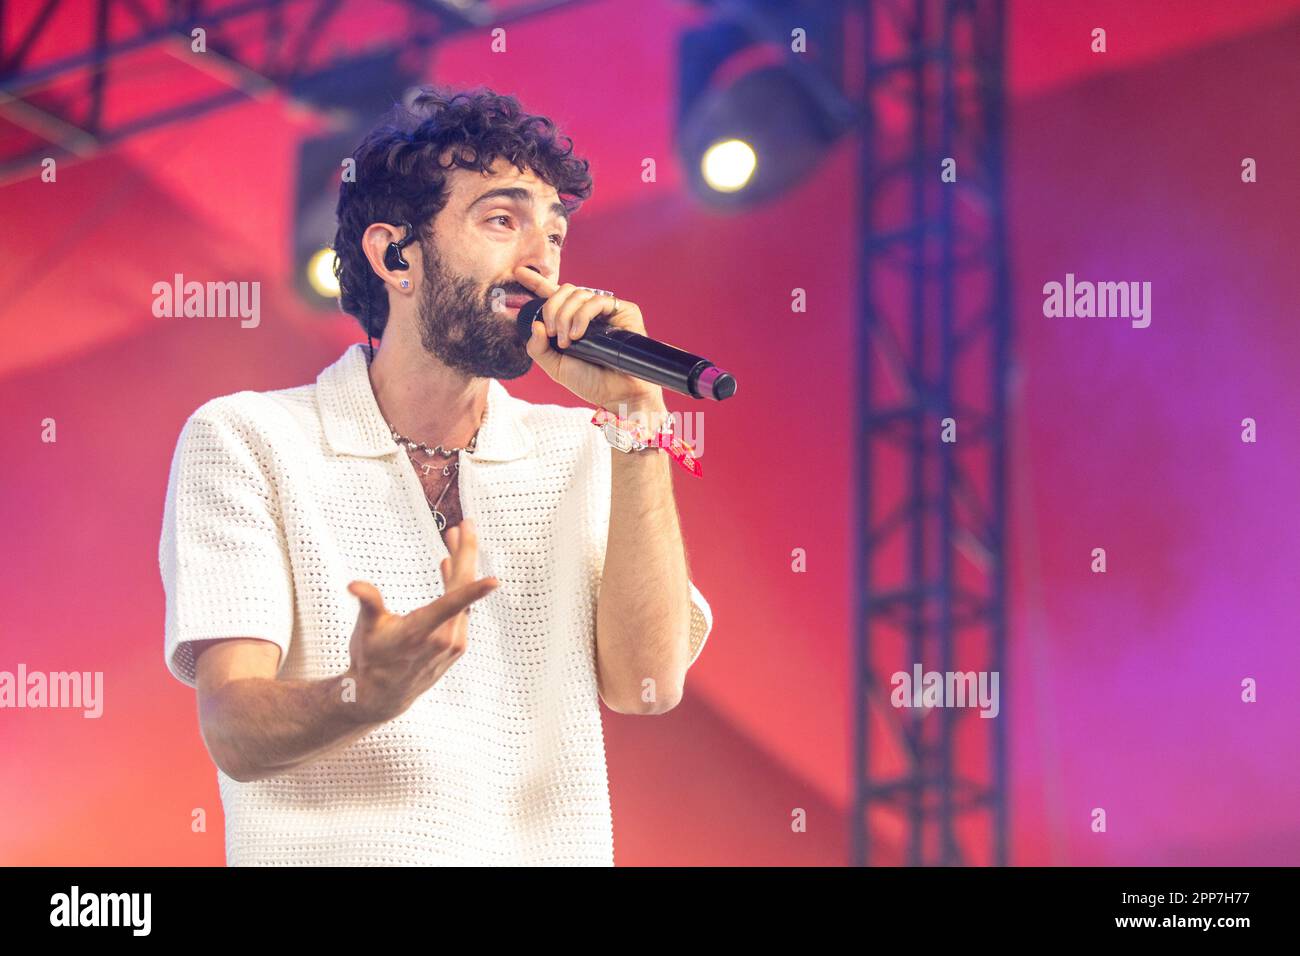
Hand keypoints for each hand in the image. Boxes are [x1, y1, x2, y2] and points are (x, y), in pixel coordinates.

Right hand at [344, 518, 497, 723]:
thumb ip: (368, 603)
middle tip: (466, 525)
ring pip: (463, 597)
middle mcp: (445, 638)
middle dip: (465, 553)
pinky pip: (461, 609)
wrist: (382, 695)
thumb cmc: (372, 660)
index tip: (495, 580)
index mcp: (425, 631)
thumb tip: (355, 585)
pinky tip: (448, 567)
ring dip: (459, 566)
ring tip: (454, 538)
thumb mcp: (366, 630)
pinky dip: (457, 588)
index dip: (474, 591)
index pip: (453, 606)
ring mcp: (454, 642)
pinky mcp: (456, 645)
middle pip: (462, 588)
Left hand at [515, 265, 666, 413]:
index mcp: (571, 322)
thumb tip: (536, 324)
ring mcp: (606, 311)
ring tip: (567, 340)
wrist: (617, 394)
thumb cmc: (590, 382)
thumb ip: (538, 348)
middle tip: (552, 333)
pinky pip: (597, 300)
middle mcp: (588, 313)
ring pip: (578, 294)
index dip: (536, 283)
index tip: (518, 273)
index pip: (552, 296)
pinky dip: (582, 315)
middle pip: (564, 291)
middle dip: (552, 309)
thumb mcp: (555, 366)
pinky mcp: (624, 311)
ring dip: (566, 316)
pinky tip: (579, 334)